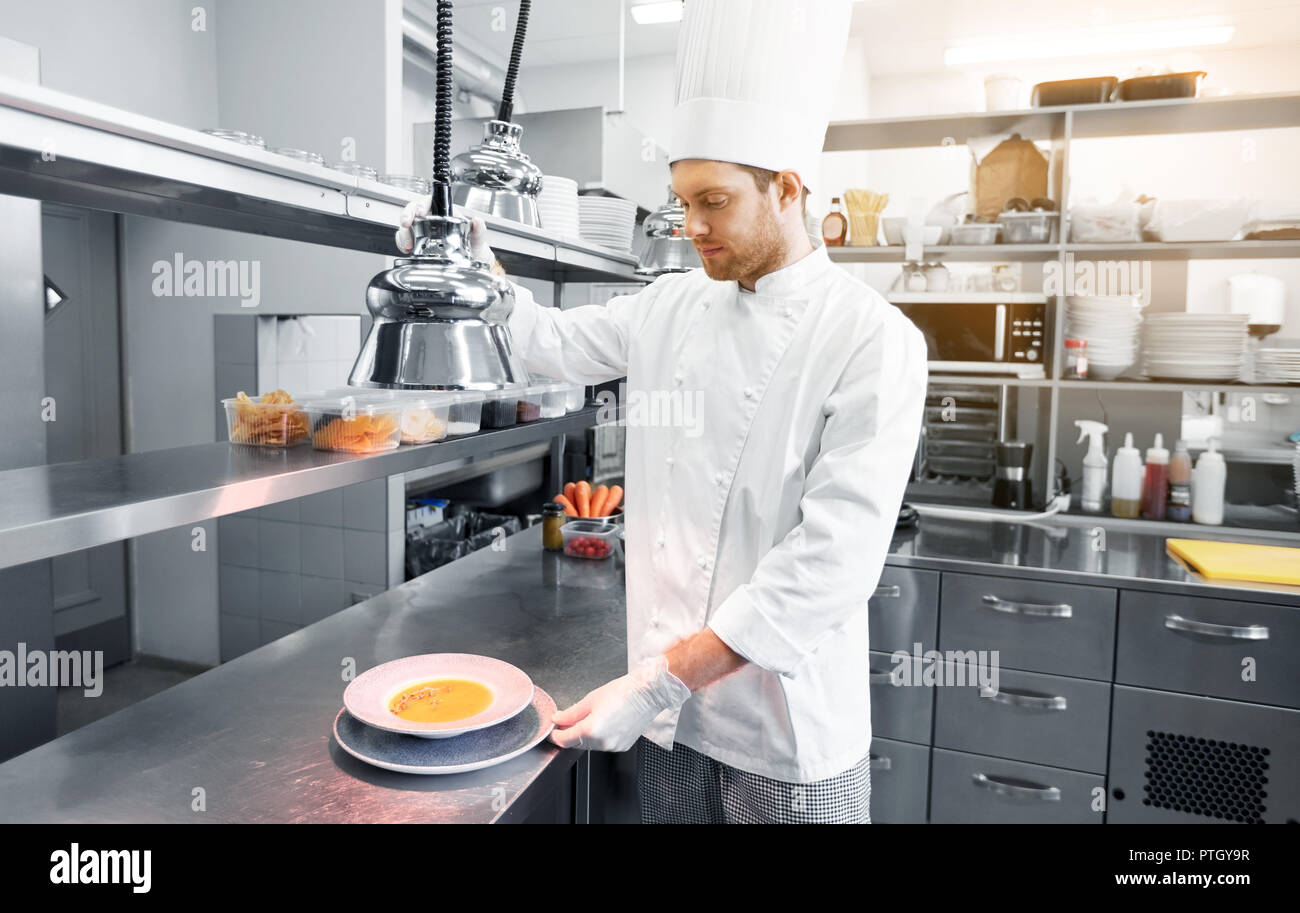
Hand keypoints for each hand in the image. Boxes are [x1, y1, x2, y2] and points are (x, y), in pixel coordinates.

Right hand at [395, 199, 494, 264]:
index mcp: (445, 213)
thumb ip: (479, 229)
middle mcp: (433, 220)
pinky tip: (406, 248)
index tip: (421, 212)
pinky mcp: (419, 242)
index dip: (423, 204)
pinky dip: (401, 242)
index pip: (430, 201)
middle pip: (414, 210)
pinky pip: (405, 237)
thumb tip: (477, 221)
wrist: (471, 261)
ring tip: (408, 243)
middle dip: (407, 215)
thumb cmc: (473, 246)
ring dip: (403, 232)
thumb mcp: (478, 238)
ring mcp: (424, 230)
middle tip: (406, 224)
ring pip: (407, 224)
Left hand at [548, 655, 690, 752]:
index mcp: (591, 731)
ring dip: (585, 735)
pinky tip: (605, 721)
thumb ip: (571, 713)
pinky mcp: (623, 745)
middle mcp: (602, 743)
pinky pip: (605, 744)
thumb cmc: (623, 692)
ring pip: (591, 744)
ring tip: (591, 715)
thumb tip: (558, 719)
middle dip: (571, 732)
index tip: (552, 731)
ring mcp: (614, 746)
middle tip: (568, 718)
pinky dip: (600, 736)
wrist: (648, 693)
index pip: (565, 740)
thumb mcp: (591, 699)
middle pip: (578, 743)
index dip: (555, 736)